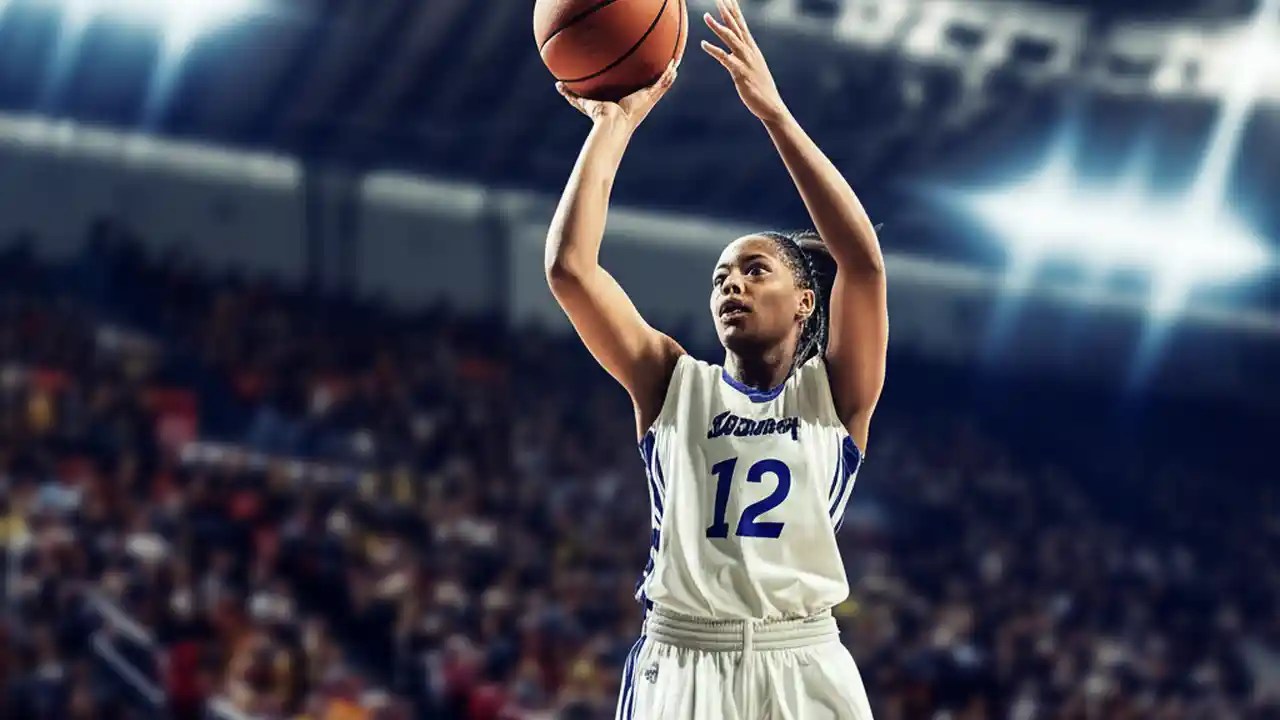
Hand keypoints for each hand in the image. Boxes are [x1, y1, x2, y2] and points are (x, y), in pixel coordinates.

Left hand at [556, 61, 678, 131]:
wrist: (610, 126)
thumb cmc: (598, 118)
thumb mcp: (583, 102)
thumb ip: (571, 94)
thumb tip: (557, 85)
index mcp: (627, 104)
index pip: (635, 93)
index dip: (639, 87)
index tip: (640, 78)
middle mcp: (638, 102)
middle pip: (650, 88)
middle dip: (657, 80)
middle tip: (665, 69)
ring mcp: (646, 100)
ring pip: (660, 85)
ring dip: (667, 76)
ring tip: (675, 65)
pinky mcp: (650, 98)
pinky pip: (662, 84)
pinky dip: (668, 76)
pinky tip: (675, 66)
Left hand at [701, 0, 788, 123]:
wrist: (771, 106)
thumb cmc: (761, 89)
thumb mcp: (753, 69)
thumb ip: (744, 59)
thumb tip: (736, 54)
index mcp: (752, 49)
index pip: (741, 25)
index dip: (734, 11)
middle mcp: (749, 51)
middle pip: (736, 27)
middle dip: (727, 11)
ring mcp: (745, 61)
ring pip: (730, 39)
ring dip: (718, 27)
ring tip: (705, 16)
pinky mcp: (740, 72)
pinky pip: (725, 58)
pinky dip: (714, 50)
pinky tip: (703, 44)